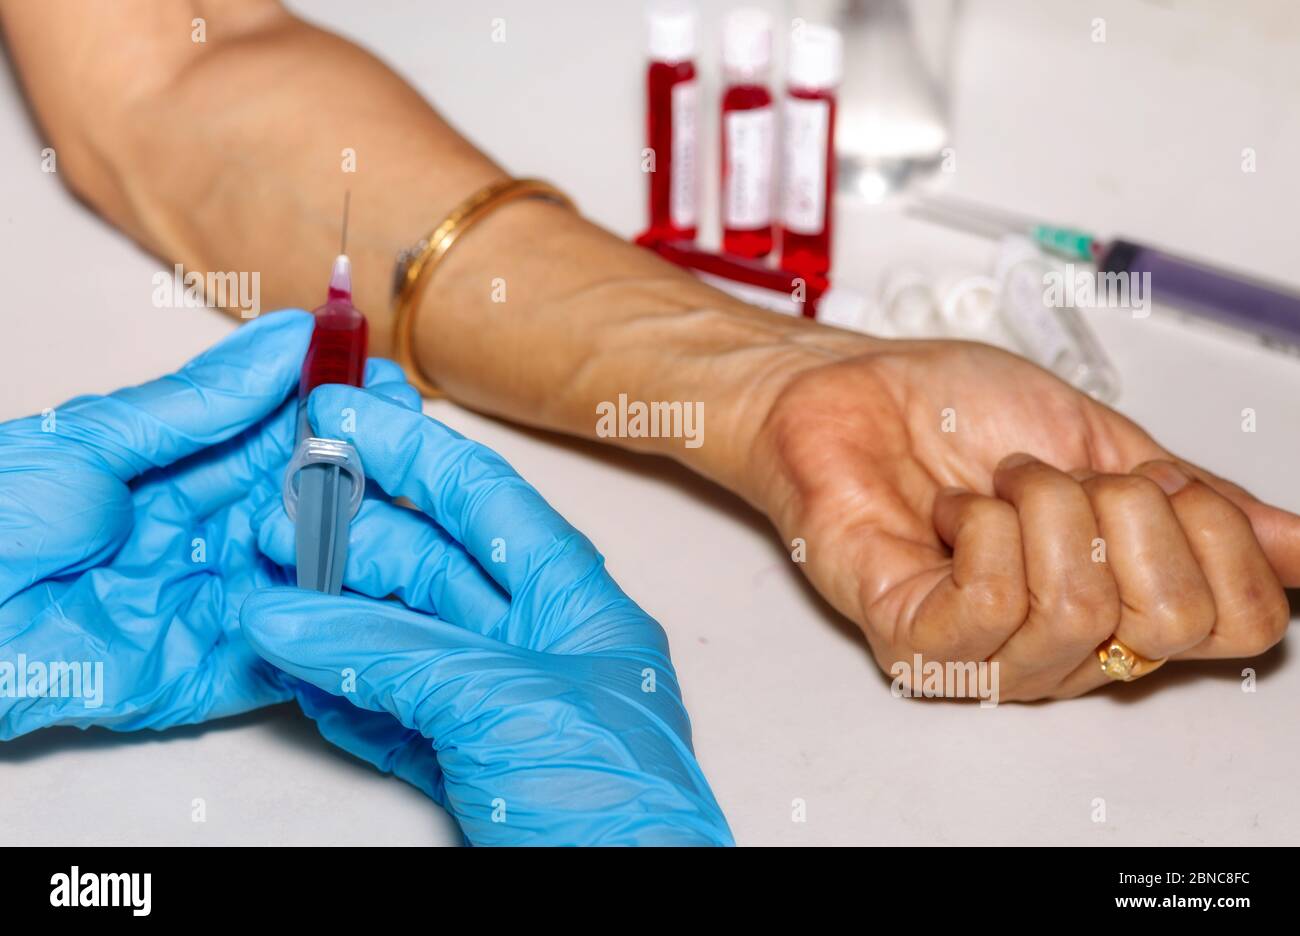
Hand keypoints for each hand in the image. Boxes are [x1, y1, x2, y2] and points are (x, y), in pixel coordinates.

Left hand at [0, 312, 417, 737]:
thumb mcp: (97, 439)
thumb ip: (202, 400)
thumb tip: (287, 337)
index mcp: (173, 474)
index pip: (272, 434)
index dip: (327, 407)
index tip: (377, 376)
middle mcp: (202, 537)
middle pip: (300, 503)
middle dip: (355, 470)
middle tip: (407, 438)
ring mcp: (210, 606)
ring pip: (306, 575)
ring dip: (348, 544)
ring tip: (387, 508)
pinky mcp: (207, 676)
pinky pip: (283, 653)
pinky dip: (325, 628)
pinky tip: (366, 593)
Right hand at [241, 386, 732, 845]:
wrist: (625, 914)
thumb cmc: (616, 811)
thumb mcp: (501, 703)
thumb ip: (388, 654)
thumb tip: (289, 616)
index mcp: (575, 606)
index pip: (485, 503)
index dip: (415, 453)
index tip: (349, 415)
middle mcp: (537, 647)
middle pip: (432, 567)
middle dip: (354, 537)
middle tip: (279, 514)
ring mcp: (498, 708)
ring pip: (401, 640)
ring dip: (332, 615)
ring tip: (267, 588)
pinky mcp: (465, 767)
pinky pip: (388, 712)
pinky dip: (337, 692)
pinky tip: (294, 666)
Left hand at [751, 339, 1298, 700]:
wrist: (849, 389)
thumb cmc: (950, 412)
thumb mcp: (1103, 442)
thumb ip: (1197, 502)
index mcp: (1122, 604)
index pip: (1243, 623)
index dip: (1216, 529)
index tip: (1152, 475)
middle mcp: (1065, 648)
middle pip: (1174, 619)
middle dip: (1128, 509)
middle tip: (1058, 477)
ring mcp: (989, 657)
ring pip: (1084, 607)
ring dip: (1046, 506)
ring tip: (996, 486)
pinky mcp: (915, 644)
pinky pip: (996, 601)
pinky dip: (986, 526)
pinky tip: (953, 511)